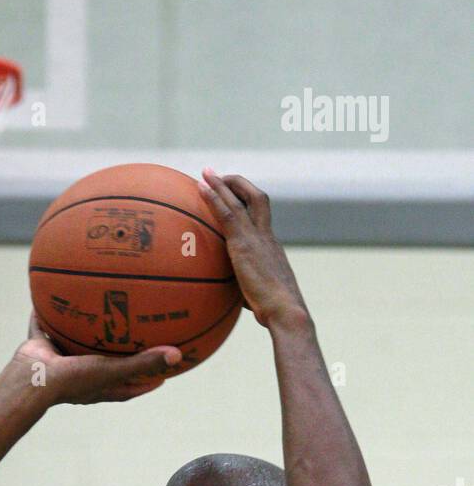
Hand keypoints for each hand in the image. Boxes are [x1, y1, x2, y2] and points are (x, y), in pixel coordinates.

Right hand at [12, 311, 183, 404]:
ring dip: (80, 330)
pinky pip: (44, 327)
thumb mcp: (114, 370)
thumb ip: (143, 362)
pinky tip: (50, 293)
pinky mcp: (40, 349)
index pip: (130, 385)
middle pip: (104, 362)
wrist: (32, 381)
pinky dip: (46, 314)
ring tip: (92, 311)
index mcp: (100, 386)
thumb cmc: (74, 380)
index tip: (164, 371)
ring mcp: (59, 362)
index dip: (147, 379)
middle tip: (133, 335)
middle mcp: (80, 375)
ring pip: (73, 343)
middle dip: (116, 350)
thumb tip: (178, 355)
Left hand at [197, 169, 308, 328]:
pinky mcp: (245, 243)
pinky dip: (213, 197)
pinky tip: (200, 187)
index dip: (248, 205)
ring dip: (221, 183)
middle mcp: (267, 236)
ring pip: (240, 200)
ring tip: (205, 173)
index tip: (235, 199)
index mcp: (271, 247)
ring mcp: (257, 237)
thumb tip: (236, 303)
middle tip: (218, 177)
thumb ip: (248, 292)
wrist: (285, 309)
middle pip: (257, 199)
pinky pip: (227, 213)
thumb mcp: (259, 297)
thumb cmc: (273, 312)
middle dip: (238, 184)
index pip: (262, 218)